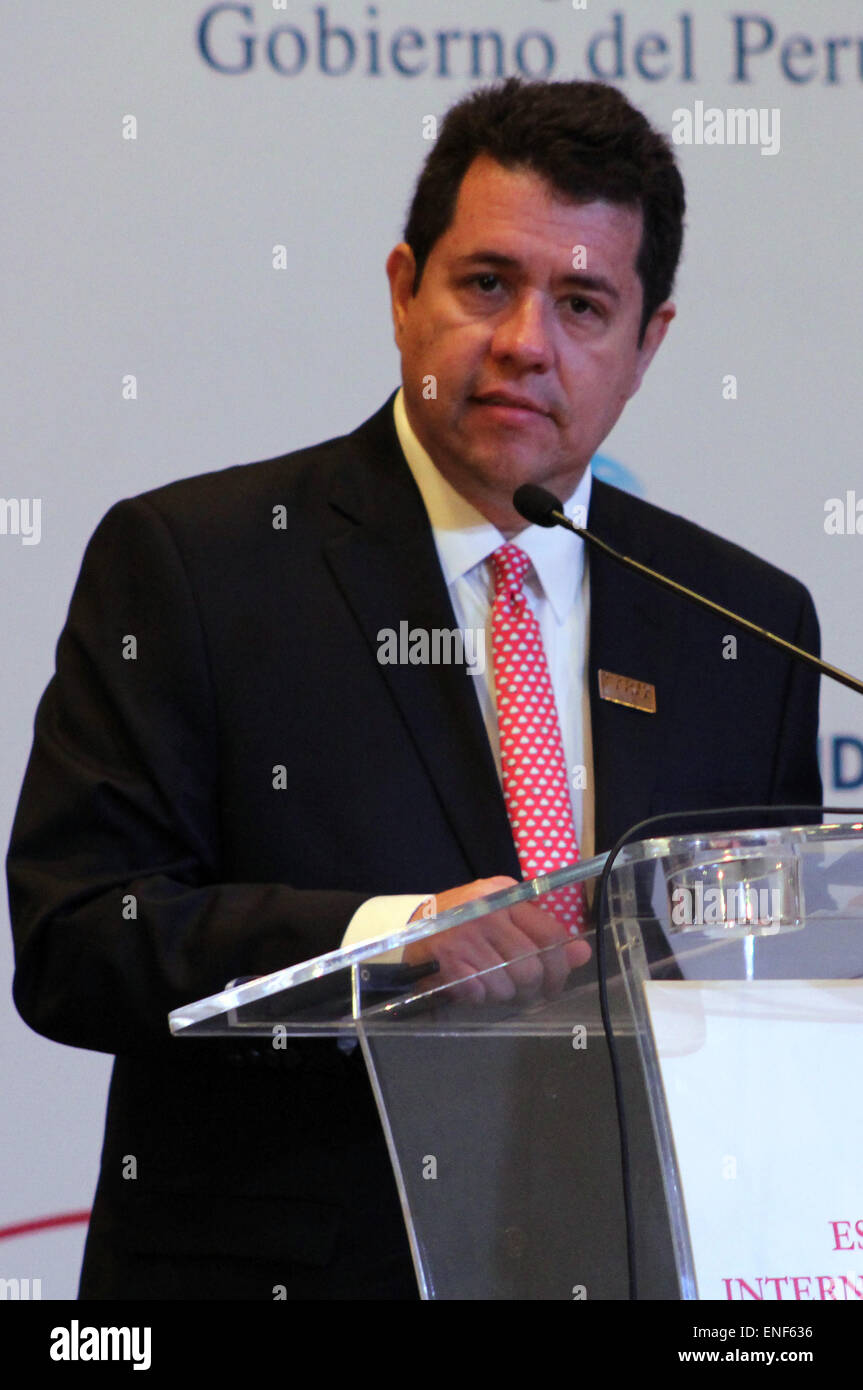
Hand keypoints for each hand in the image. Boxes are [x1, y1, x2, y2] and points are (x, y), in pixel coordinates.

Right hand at [403, 876, 590, 1003]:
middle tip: (525, 992)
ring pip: (508, 985)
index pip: (550, 934)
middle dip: (532, 988)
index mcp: (504, 896)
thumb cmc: (464, 920)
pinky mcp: (447, 962)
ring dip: (504, 994)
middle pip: (531, 966)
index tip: (555, 982)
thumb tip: (582, 953)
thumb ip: (541, 933)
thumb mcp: (503, 915)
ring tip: (493, 985)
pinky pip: (481, 994)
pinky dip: (481, 997)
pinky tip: (474, 987)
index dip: (560, 965)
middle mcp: (485, 913)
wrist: (412, 929)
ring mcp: (464, 938)